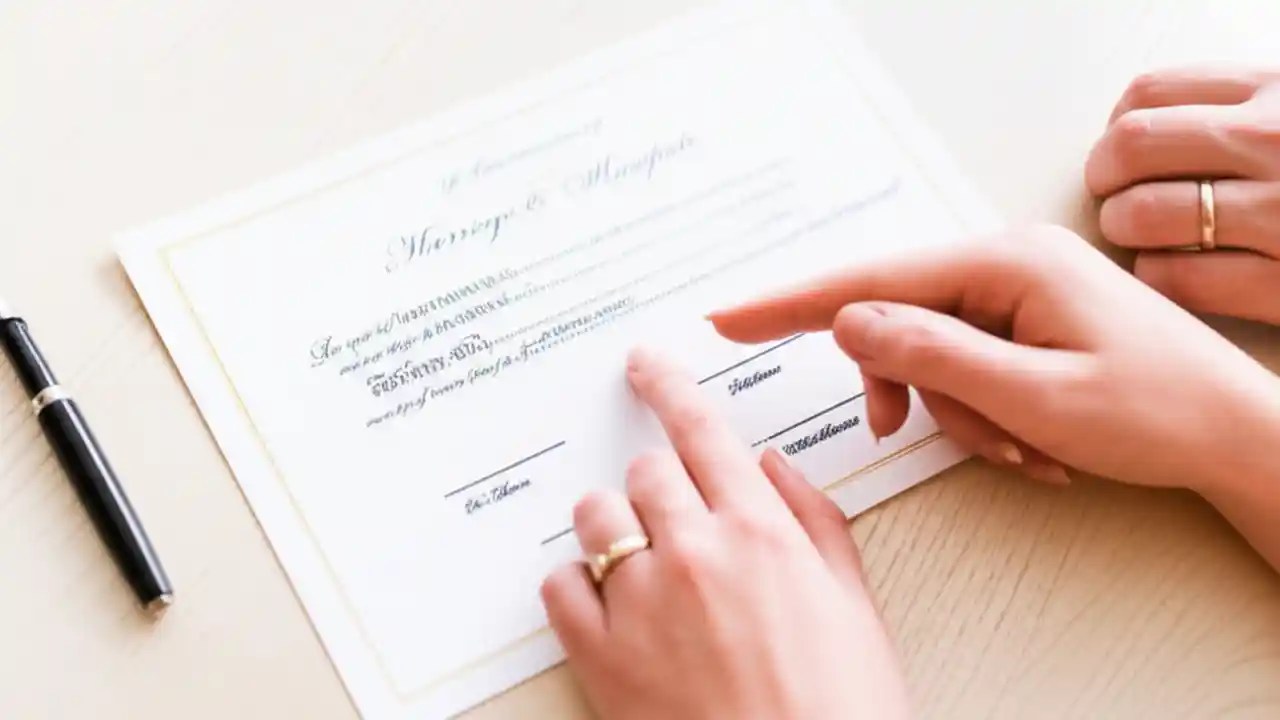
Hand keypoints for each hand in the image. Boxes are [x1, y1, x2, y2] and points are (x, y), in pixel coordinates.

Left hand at [540, 348, 909, 719]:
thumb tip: (775, 467)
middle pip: (646, 471)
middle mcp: (697, 554)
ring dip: (614, 526)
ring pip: (596, 517)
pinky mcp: (601, 657)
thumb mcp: (856, 608)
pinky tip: (609, 605)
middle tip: (674, 517)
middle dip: (658, 484)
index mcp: (763, 535)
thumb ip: (816, 523)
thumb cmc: (842, 712)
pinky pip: (560, 587)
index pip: (702, 432)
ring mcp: (642, 603)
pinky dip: (577, 585)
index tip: (646, 365)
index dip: (669, 386)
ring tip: (641, 562)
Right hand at [708, 226, 1279, 495]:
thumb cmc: (1153, 412)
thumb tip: (848, 320)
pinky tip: (1027, 441)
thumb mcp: (1032, 394)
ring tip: (1018, 448)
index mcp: (1004, 263)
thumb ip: (932, 355)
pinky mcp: (1026, 319)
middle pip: (901, 323)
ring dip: (959, 413)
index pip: (871, 280)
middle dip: (915, 390)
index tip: (728, 317)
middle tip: (918, 433)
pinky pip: (967, 365)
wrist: (1233, 433)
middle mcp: (1005, 263)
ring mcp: (1016, 290)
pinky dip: (982, 412)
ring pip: (932, 355)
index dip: (792, 304)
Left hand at [1086, 66, 1279, 322]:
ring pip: (1145, 214)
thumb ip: (1248, 110)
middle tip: (1110, 194)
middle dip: (1104, 175)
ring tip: (1137, 235)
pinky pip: (1181, 278)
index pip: (1154, 92)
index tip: (1117, 150)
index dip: (1116, 125)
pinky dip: (1155, 277)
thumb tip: (1146, 123)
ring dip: (1123, 228)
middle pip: (1133, 146)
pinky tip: (1166, 274)